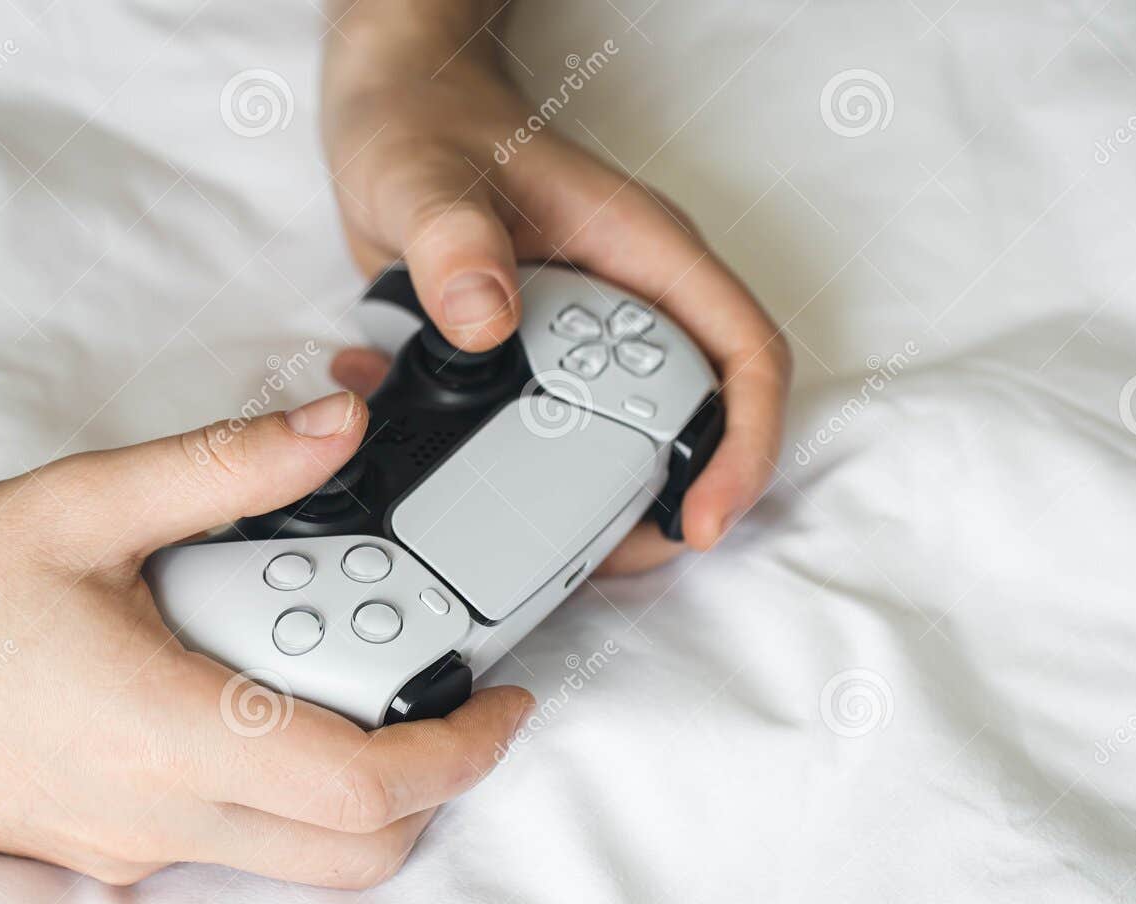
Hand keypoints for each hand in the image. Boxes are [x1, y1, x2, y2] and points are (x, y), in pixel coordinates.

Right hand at [0, 392, 532, 887]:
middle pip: (354, 853)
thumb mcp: (78, 506)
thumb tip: (329, 426)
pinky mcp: (105, 851)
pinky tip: (244, 694)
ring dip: (356, 793)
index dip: (461, 757)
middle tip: (449, 704)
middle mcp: (159, 816)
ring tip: (349, 682)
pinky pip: (227, 842)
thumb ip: (220, 466)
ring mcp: (132, 847)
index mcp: (167, 734)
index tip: (505, 708)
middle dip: (432, 792)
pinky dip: (276, 789)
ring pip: (295, 860)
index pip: (359, 787)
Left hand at [322, 1, 791, 570]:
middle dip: (675, 497)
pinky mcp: (537, 355)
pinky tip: (473, 494)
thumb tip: (486, 319)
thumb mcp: (420, 175)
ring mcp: (585, 330)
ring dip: (604, 503)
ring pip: (632, 436)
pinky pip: (564, 430)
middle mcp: (627, 295)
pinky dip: (531, 475)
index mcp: (639, 248)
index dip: (745, 441)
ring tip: (554, 551)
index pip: (739, 349)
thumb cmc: (421, 122)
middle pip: (698, 414)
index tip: (705, 515)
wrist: (390, 112)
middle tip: (626, 558)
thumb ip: (449, 237)